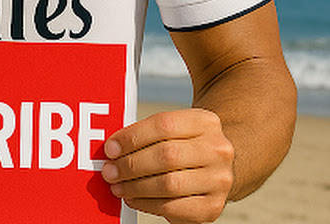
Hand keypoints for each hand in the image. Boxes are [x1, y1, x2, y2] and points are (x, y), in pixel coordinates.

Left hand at [101, 108, 233, 223]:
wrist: (217, 166)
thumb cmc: (184, 143)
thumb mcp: (176, 128)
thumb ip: (148, 133)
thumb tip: (113, 148)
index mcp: (205, 121)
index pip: (164, 124)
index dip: (133, 137)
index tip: (110, 148)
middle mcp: (218, 149)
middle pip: (167, 156)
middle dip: (131, 165)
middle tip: (109, 171)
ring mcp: (219, 180)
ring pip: (170, 184)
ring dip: (136, 187)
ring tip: (117, 186)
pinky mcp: (214, 207)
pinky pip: (176, 208)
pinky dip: (148, 204)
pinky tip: (133, 198)